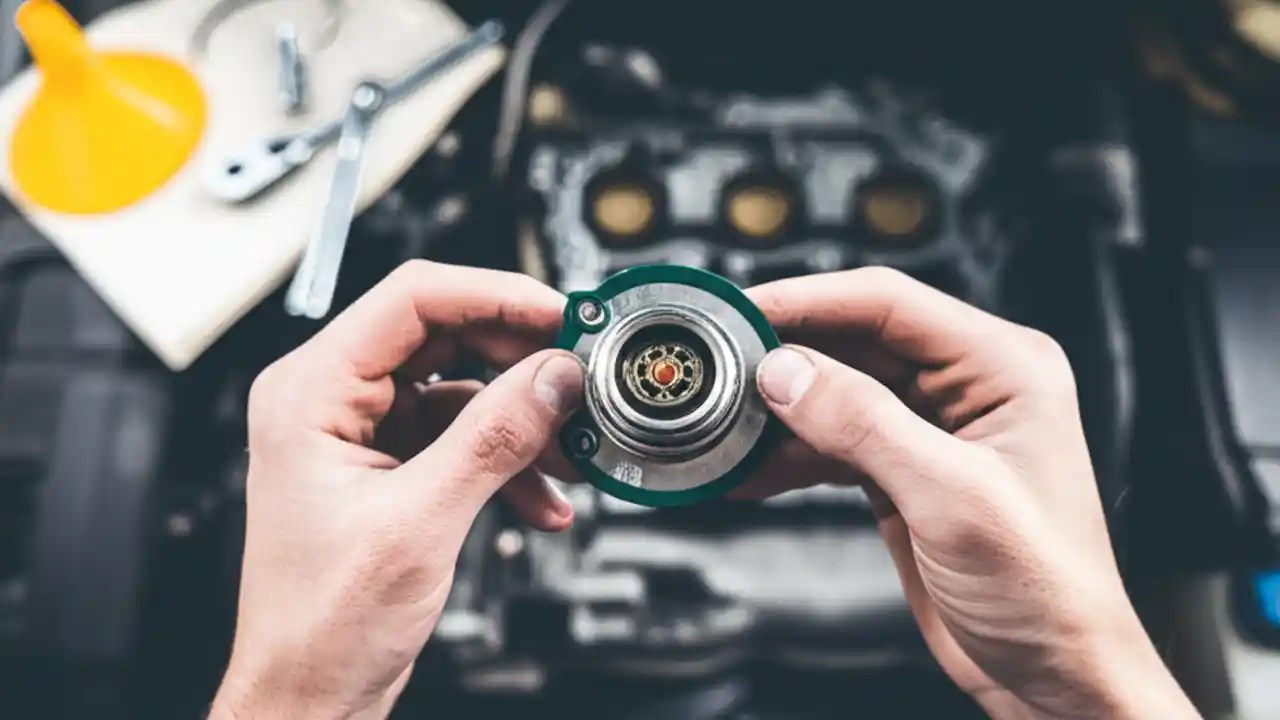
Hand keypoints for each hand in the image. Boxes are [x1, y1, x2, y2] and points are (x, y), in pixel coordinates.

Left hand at [209, 261, 583, 719]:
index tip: (560, 314)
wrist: (309, 696)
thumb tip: (552, 374)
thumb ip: (494, 438)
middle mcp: (329, 400)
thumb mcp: (420, 522)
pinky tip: (543, 497)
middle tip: (577, 377)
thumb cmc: (320, 625)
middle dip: (519, 361)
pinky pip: (462, 435)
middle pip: (443, 336)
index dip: (495, 296)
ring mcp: (360, 433)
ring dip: (522, 419)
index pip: (412, 300)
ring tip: (570, 450)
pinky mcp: (388, 466)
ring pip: (461, 388)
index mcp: (309, 392)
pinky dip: (508, 460)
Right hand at [742, 268, 1197, 719]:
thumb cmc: (1048, 592)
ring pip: (836, 392)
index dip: (808, 300)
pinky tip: (750, 470)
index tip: (743, 309)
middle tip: (717, 366)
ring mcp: (932, 430)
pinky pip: (833, 444)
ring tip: (724, 424)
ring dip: (779, 411)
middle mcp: (968, 387)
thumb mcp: (951, 498)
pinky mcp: (903, 474)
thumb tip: (786, 370)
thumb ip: (864, 423)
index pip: (888, 305)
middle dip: (783, 355)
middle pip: (854, 342)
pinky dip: (789, 455)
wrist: (1054, 676)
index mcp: (1003, 366)